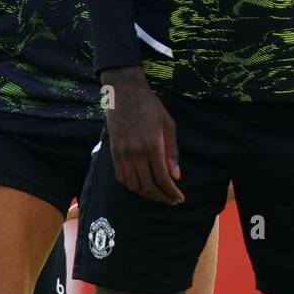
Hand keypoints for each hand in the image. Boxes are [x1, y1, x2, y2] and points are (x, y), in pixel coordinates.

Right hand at [102, 66, 182, 204]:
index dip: (172, 192)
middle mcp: (135, 152)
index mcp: (152, 145)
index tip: (180, 198)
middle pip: (148, 186)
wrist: (124, 92)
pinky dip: (132, 187)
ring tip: (158, 196)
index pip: (163, 178)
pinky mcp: (113, 152)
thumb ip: (172, 152)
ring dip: (147, 195)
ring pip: (134, 185)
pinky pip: (121, 177)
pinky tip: (142, 188)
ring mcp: (122, 153)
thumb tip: (176, 176)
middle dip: (162, 197)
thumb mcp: (168, 125)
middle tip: (171, 201)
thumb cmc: (150, 106)